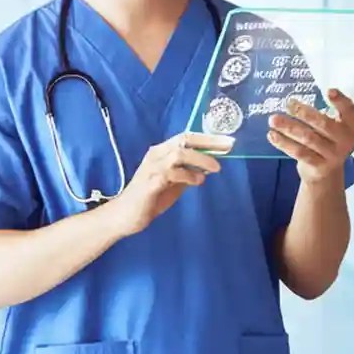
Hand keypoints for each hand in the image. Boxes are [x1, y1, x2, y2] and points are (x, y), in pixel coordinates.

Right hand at [106, 132, 230, 236]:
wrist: (124, 216)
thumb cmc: (149, 199)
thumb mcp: (174, 183)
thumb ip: (188, 172)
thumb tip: (209, 165)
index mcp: (161, 152)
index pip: (186, 137)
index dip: (208, 138)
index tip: (227, 142)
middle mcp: (156, 155)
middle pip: (185, 139)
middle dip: (209, 142)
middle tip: (228, 147)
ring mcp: (153, 167)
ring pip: (179, 153)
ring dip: (201, 159)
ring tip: (215, 168)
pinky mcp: (151, 182)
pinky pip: (172, 173)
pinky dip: (188, 175)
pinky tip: (198, 181)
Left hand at [267, 89, 353, 184]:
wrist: (326, 173)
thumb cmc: (326, 140)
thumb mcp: (331, 126)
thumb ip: (322, 113)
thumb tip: (294, 101)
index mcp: (351, 126)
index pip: (349, 110)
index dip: (340, 101)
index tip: (329, 90)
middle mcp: (346, 140)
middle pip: (324, 124)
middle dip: (305, 113)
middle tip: (288, 104)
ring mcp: (333, 155)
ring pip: (308, 138)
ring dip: (289, 127)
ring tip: (273, 119)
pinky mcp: (319, 166)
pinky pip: (299, 152)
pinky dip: (284, 143)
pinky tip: (272, 135)